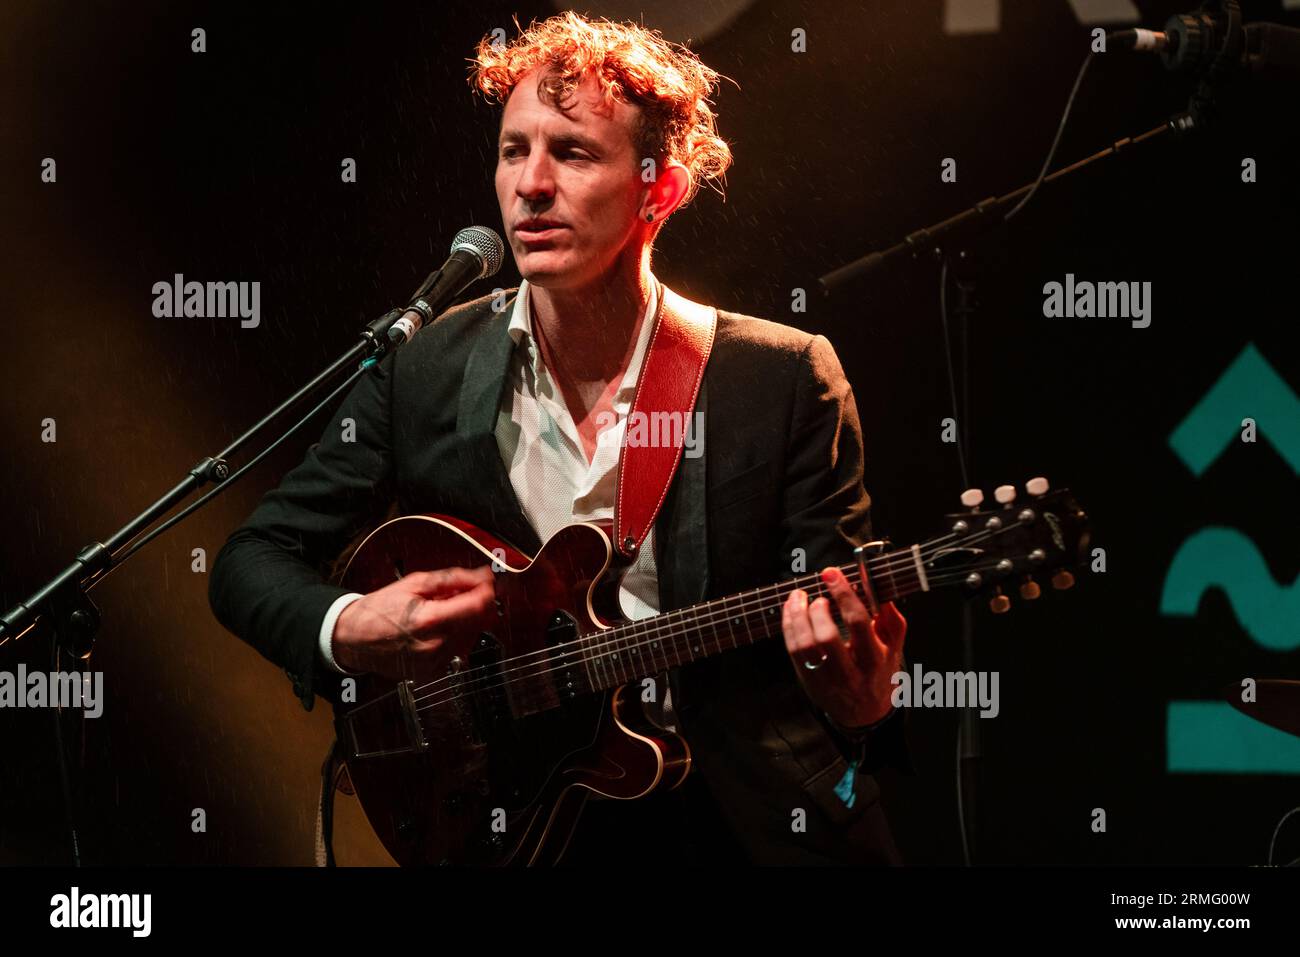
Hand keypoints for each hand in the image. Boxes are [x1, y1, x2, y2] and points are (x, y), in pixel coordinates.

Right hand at [333, 566, 497, 680]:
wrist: (354, 638)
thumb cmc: (379, 610)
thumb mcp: (414, 583)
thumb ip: (453, 579)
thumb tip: (482, 576)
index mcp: (429, 620)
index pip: (478, 606)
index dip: (487, 591)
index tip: (487, 584)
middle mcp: (435, 645)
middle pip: (479, 622)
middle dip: (475, 605)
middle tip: (459, 594)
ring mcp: (435, 662)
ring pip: (471, 637)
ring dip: (465, 622)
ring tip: (442, 612)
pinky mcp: (433, 673)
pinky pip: (458, 652)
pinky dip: (455, 637)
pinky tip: (437, 630)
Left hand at [781, 566, 905, 727]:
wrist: (865, 715)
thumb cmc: (879, 673)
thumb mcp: (894, 648)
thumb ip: (892, 619)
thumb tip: (879, 591)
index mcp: (874, 660)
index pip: (858, 622)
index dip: (843, 594)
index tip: (831, 573)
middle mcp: (849, 672)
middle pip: (827, 636)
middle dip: (818, 609)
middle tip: (818, 596)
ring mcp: (826, 679)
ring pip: (804, 645)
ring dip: (797, 615)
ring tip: (799, 596)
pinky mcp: (809, 681)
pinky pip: (793, 651)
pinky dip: (788, 626)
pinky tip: (791, 611)